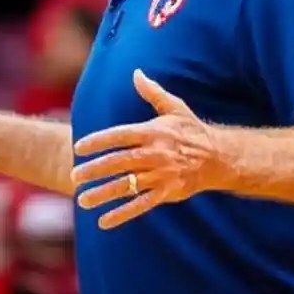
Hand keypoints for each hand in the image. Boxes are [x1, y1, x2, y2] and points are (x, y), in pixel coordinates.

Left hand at [71, 70, 227, 229]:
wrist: (220, 157)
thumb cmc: (191, 130)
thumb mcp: (175, 107)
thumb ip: (152, 92)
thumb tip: (136, 72)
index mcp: (154, 132)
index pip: (120, 136)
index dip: (98, 141)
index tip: (78, 147)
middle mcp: (156, 154)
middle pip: (119, 162)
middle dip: (95, 169)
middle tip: (74, 175)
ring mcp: (161, 175)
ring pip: (128, 186)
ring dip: (103, 194)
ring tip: (82, 199)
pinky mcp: (167, 193)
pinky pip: (141, 205)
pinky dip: (122, 214)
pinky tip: (103, 221)